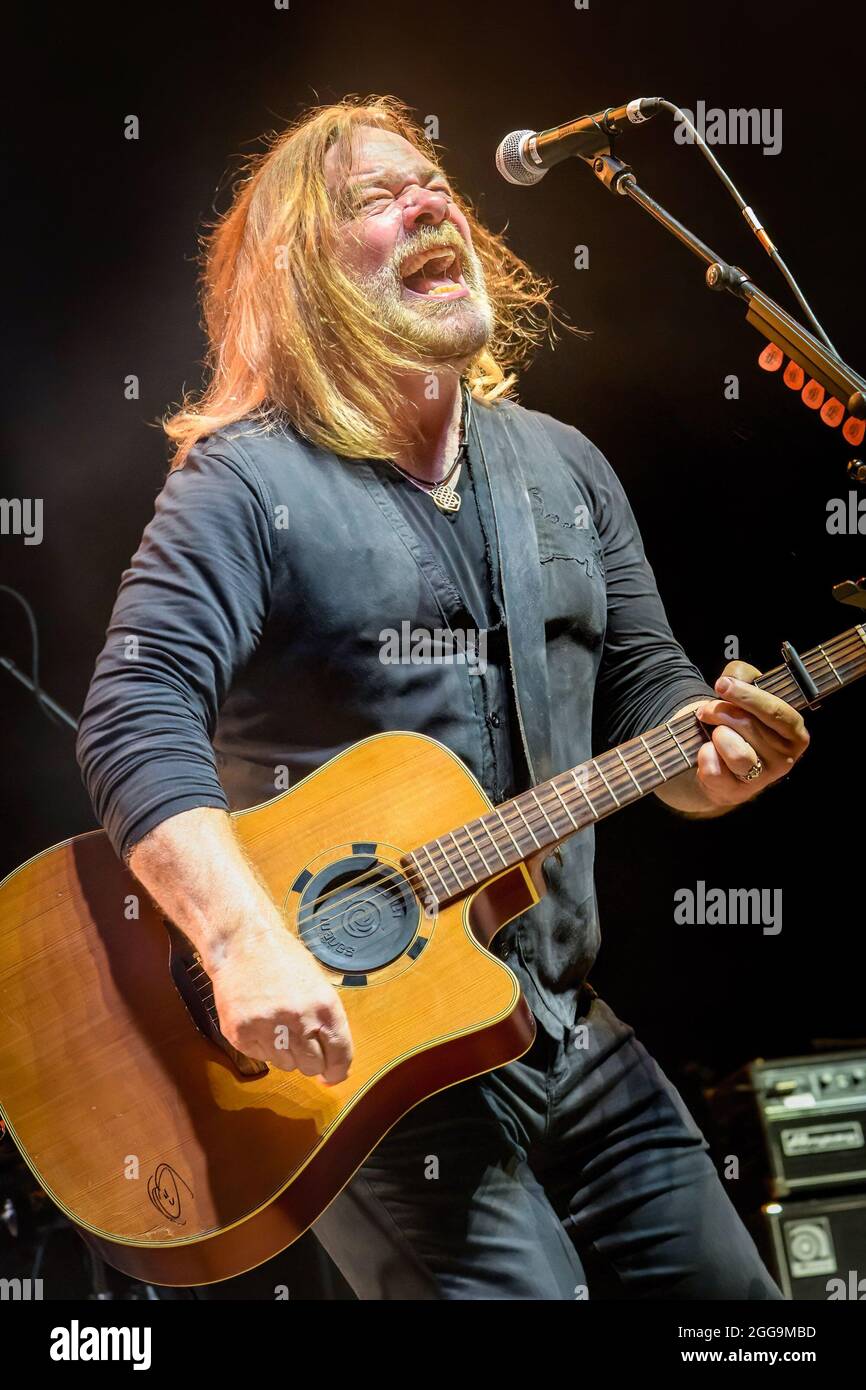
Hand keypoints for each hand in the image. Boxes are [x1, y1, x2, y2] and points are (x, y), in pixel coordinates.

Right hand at [207, 928, 353, 1084]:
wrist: (243, 942)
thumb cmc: (283, 960)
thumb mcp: (318, 984)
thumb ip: (328, 1022)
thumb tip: (337, 1062)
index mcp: (324, 1006)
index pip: (340, 1054)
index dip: (338, 1071)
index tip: (333, 1076)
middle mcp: (299, 1019)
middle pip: (312, 1066)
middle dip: (309, 1061)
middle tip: (300, 1043)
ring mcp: (268, 1028)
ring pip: (286, 1065)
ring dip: (284, 1052)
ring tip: (277, 1023)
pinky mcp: (241, 1034)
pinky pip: (260, 1058)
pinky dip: (262, 1046)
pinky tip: (260, 1021)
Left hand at [690, 659, 809, 809]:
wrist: (718, 764)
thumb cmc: (738, 724)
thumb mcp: (746, 694)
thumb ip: (743, 676)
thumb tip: (732, 680)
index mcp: (795, 733)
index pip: (776, 712)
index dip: (747, 696)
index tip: (722, 684)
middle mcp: (784, 759)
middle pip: (749, 726)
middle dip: (721, 710)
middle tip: (707, 708)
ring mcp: (760, 779)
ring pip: (736, 751)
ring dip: (716, 733)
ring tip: (711, 729)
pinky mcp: (735, 792)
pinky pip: (715, 769)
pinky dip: (705, 755)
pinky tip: (706, 750)